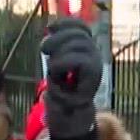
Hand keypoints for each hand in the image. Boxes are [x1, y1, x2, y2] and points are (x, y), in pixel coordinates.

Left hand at [39, 18, 101, 137]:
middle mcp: (95, 55)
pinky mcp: (92, 79)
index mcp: (87, 50)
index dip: (67, 23)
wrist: (69, 116)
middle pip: (78, 34)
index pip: (81, 27)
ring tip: (53, 69)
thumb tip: (51, 25)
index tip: (50, 27)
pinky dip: (63, 65)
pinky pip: (79, 61)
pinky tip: (57, 75)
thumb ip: (59, 46)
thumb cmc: (62, 90)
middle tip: (44, 50)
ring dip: (59, 55)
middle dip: (57, 39)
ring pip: (78, 45)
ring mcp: (96, 67)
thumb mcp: (57, 64)